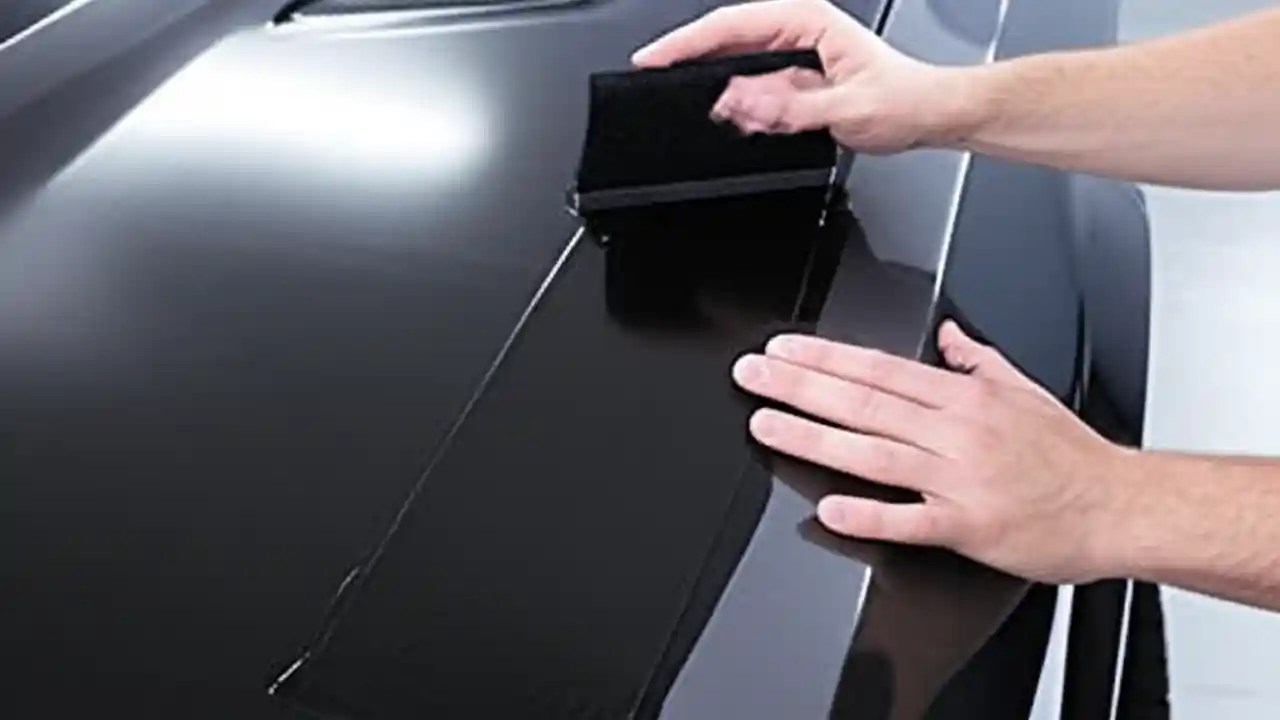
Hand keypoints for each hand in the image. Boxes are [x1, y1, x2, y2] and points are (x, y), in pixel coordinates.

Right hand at [632, 0, 978, 151]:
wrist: (930, 114)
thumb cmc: (904, 99)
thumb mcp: (847, 108)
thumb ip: (790, 107)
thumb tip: (740, 102)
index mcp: (809, 20)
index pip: (732, 25)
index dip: (687, 42)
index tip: (654, 59)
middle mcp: (799, 30)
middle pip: (725, 37)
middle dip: (687, 57)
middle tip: (651, 76)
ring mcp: (795, 53)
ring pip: (735, 63)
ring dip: (711, 83)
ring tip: (684, 100)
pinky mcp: (795, 77)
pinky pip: (752, 87)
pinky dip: (735, 103)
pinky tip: (729, 117)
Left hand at [730, 321, 1137, 583]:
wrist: (1119, 506)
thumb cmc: (1071, 455)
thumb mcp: (1025, 389)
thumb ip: (977, 360)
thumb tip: (947, 334)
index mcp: (964, 397)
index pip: (878, 369)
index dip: (824, 358)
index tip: (783, 351)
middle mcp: (956, 432)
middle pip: (864, 403)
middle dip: (801, 387)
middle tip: (753, 376)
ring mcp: (959, 478)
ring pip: (874, 452)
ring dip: (814, 438)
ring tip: (766, 426)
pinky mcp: (969, 526)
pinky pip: (911, 520)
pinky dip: (870, 514)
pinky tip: (829, 509)